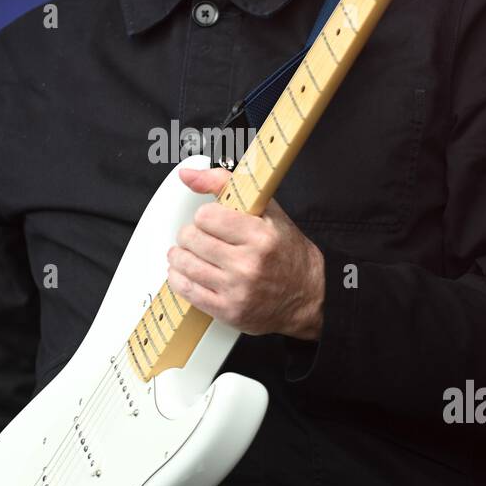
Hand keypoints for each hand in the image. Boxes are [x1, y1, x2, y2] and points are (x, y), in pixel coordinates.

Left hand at [167, 164, 324, 339]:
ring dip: (181, 256)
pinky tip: (187, 272)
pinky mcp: (227, 311)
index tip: (211, 220)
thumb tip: (188, 174)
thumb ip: (225, 184)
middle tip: (199, 237)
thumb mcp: (266, 210)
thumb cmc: (286, 252)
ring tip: (189, 253)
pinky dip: (179, 278)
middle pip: (191, 239)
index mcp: (260, 236)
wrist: (306, 296)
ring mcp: (236, 290)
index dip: (205, 215)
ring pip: (184, 264)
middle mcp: (248, 264)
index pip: (206, 216)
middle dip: (191, 235)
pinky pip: (185, 290)